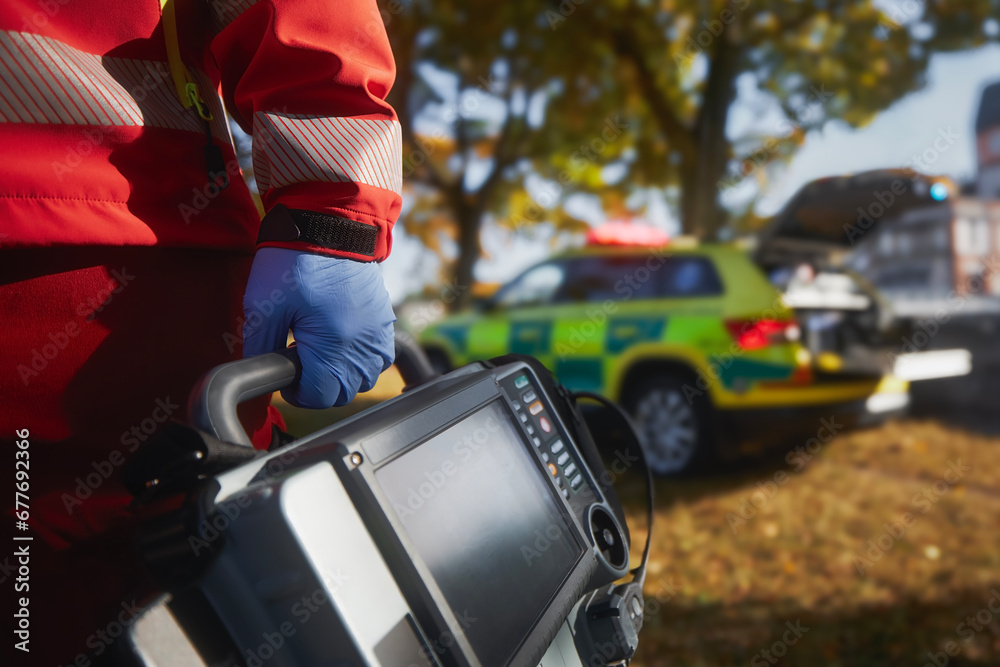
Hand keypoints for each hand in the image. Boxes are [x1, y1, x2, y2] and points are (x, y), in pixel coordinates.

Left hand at [242, 247, 395, 407]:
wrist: (329, 224)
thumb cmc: (295, 261)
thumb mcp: (265, 306)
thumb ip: (260, 347)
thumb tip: (260, 372)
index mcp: (334, 345)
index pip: (320, 396)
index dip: (298, 393)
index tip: (286, 376)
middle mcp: (362, 345)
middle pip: (344, 392)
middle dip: (320, 386)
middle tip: (300, 363)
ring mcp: (377, 332)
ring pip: (366, 377)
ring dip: (343, 375)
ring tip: (322, 353)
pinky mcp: (384, 319)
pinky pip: (380, 356)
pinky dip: (363, 359)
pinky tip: (343, 342)